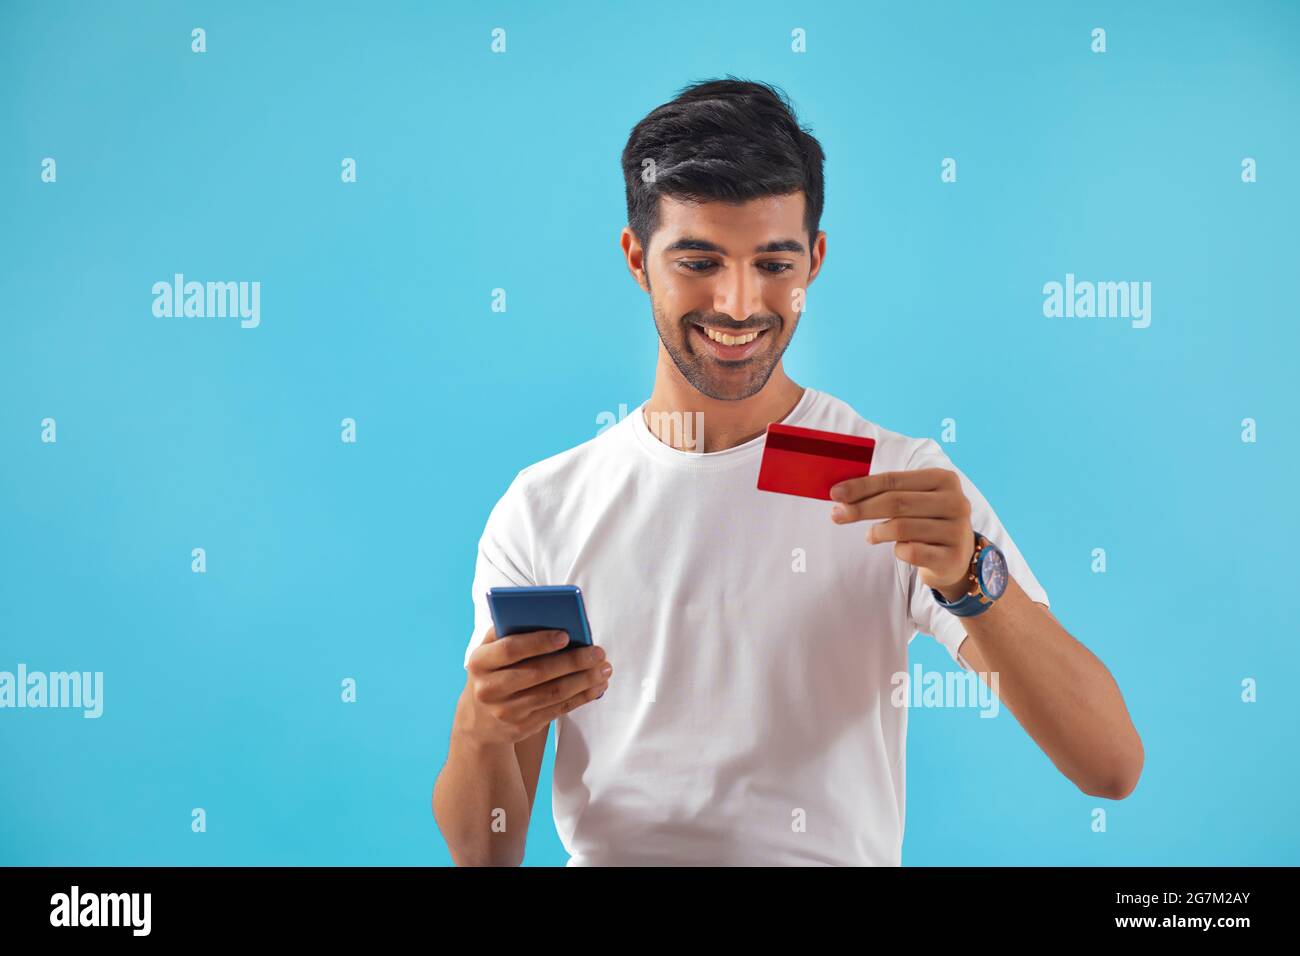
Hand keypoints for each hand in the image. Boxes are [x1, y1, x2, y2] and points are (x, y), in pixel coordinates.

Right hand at [461, 626, 611, 746]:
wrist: (479, 722)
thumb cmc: (492, 672)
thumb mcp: (489, 652)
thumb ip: (509, 632)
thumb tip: (547, 615)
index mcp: (479, 662)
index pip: (510, 649)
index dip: (538, 642)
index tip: (566, 635)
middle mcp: (489, 689)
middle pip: (537, 673)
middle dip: (572, 661)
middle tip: (598, 652)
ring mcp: (506, 712)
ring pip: (552, 694)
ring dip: (583, 681)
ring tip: (604, 668)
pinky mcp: (523, 727)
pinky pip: (557, 710)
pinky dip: (581, 697)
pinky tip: (597, 686)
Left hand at [829, 468, 973, 596]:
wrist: (956, 558)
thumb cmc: (925, 522)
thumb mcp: (913, 500)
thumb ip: (885, 492)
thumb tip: (841, 493)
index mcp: (943, 479)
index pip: (893, 479)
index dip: (862, 486)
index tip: (835, 493)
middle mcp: (955, 501)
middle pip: (895, 502)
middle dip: (860, 508)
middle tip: (837, 515)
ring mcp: (956, 530)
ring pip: (901, 527)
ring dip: (877, 532)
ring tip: (872, 535)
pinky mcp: (952, 557)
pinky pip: (911, 552)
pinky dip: (898, 550)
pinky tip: (898, 549)